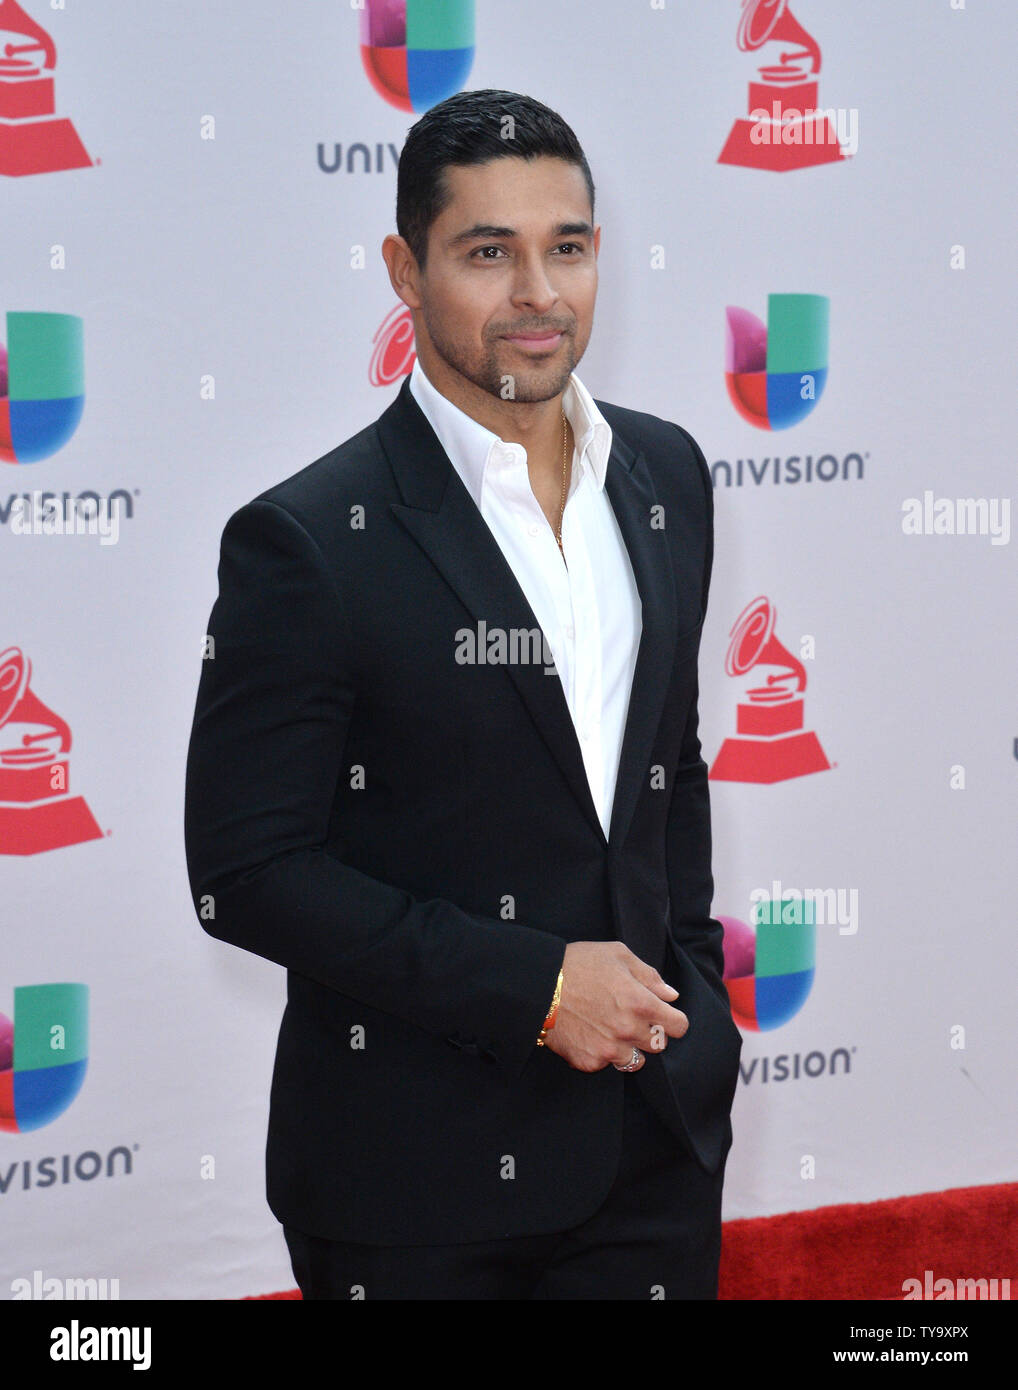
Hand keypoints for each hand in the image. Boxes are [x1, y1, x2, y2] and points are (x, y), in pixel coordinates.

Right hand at [541, 941, 687, 1072]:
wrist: (537, 984)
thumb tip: (670, 995)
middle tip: (631, 1018)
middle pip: (658, 1045)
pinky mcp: (588, 1061)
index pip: (679, 1027)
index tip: (664, 1016)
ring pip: (634, 1060)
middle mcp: (628, 1030)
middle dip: (650, 1033)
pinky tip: (590, 1035)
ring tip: (609, 1028)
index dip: (673, 1020)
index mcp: (640, 1003)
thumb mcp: (617, 955)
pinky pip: (606, 1065)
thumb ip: (649, 976)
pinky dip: (601, 1054)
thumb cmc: (578, 964)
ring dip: (628, 1047)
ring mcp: (608, 1049)